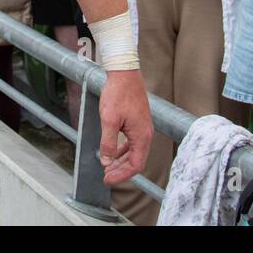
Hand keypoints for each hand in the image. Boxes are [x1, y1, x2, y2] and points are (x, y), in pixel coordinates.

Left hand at [97, 69, 152, 185]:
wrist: (124, 73)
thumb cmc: (118, 94)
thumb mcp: (109, 120)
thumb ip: (108, 143)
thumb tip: (107, 162)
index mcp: (141, 135)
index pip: (135, 165)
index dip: (121, 175)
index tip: (107, 179)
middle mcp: (146, 133)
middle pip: (136, 161)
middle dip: (121, 171)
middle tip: (106, 176)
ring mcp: (143, 127)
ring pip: (135, 152)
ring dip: (122, 161)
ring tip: (108, 167)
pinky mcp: (139, 121)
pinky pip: (133, 142)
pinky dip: (124, 150)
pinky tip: (115, 152)